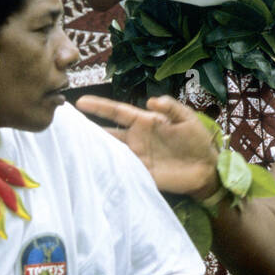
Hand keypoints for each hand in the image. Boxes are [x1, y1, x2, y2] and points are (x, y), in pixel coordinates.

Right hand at [77, 94, 220, 197]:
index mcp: (145, 122)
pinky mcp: (143, 174)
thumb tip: (150, 100)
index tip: (80, 101)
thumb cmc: (197, 141)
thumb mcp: (187, 118)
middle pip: (108, 133)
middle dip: (89, 130)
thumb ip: (171, 106)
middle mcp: (136, 139)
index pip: (117, 112)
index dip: (99, 106)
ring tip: (74, 148)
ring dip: (95, 150)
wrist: (207, 169)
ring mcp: (138, 157)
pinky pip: (122, 171)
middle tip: (68, 126)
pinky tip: (94, 169)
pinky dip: (109, 170)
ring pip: (111, 152)